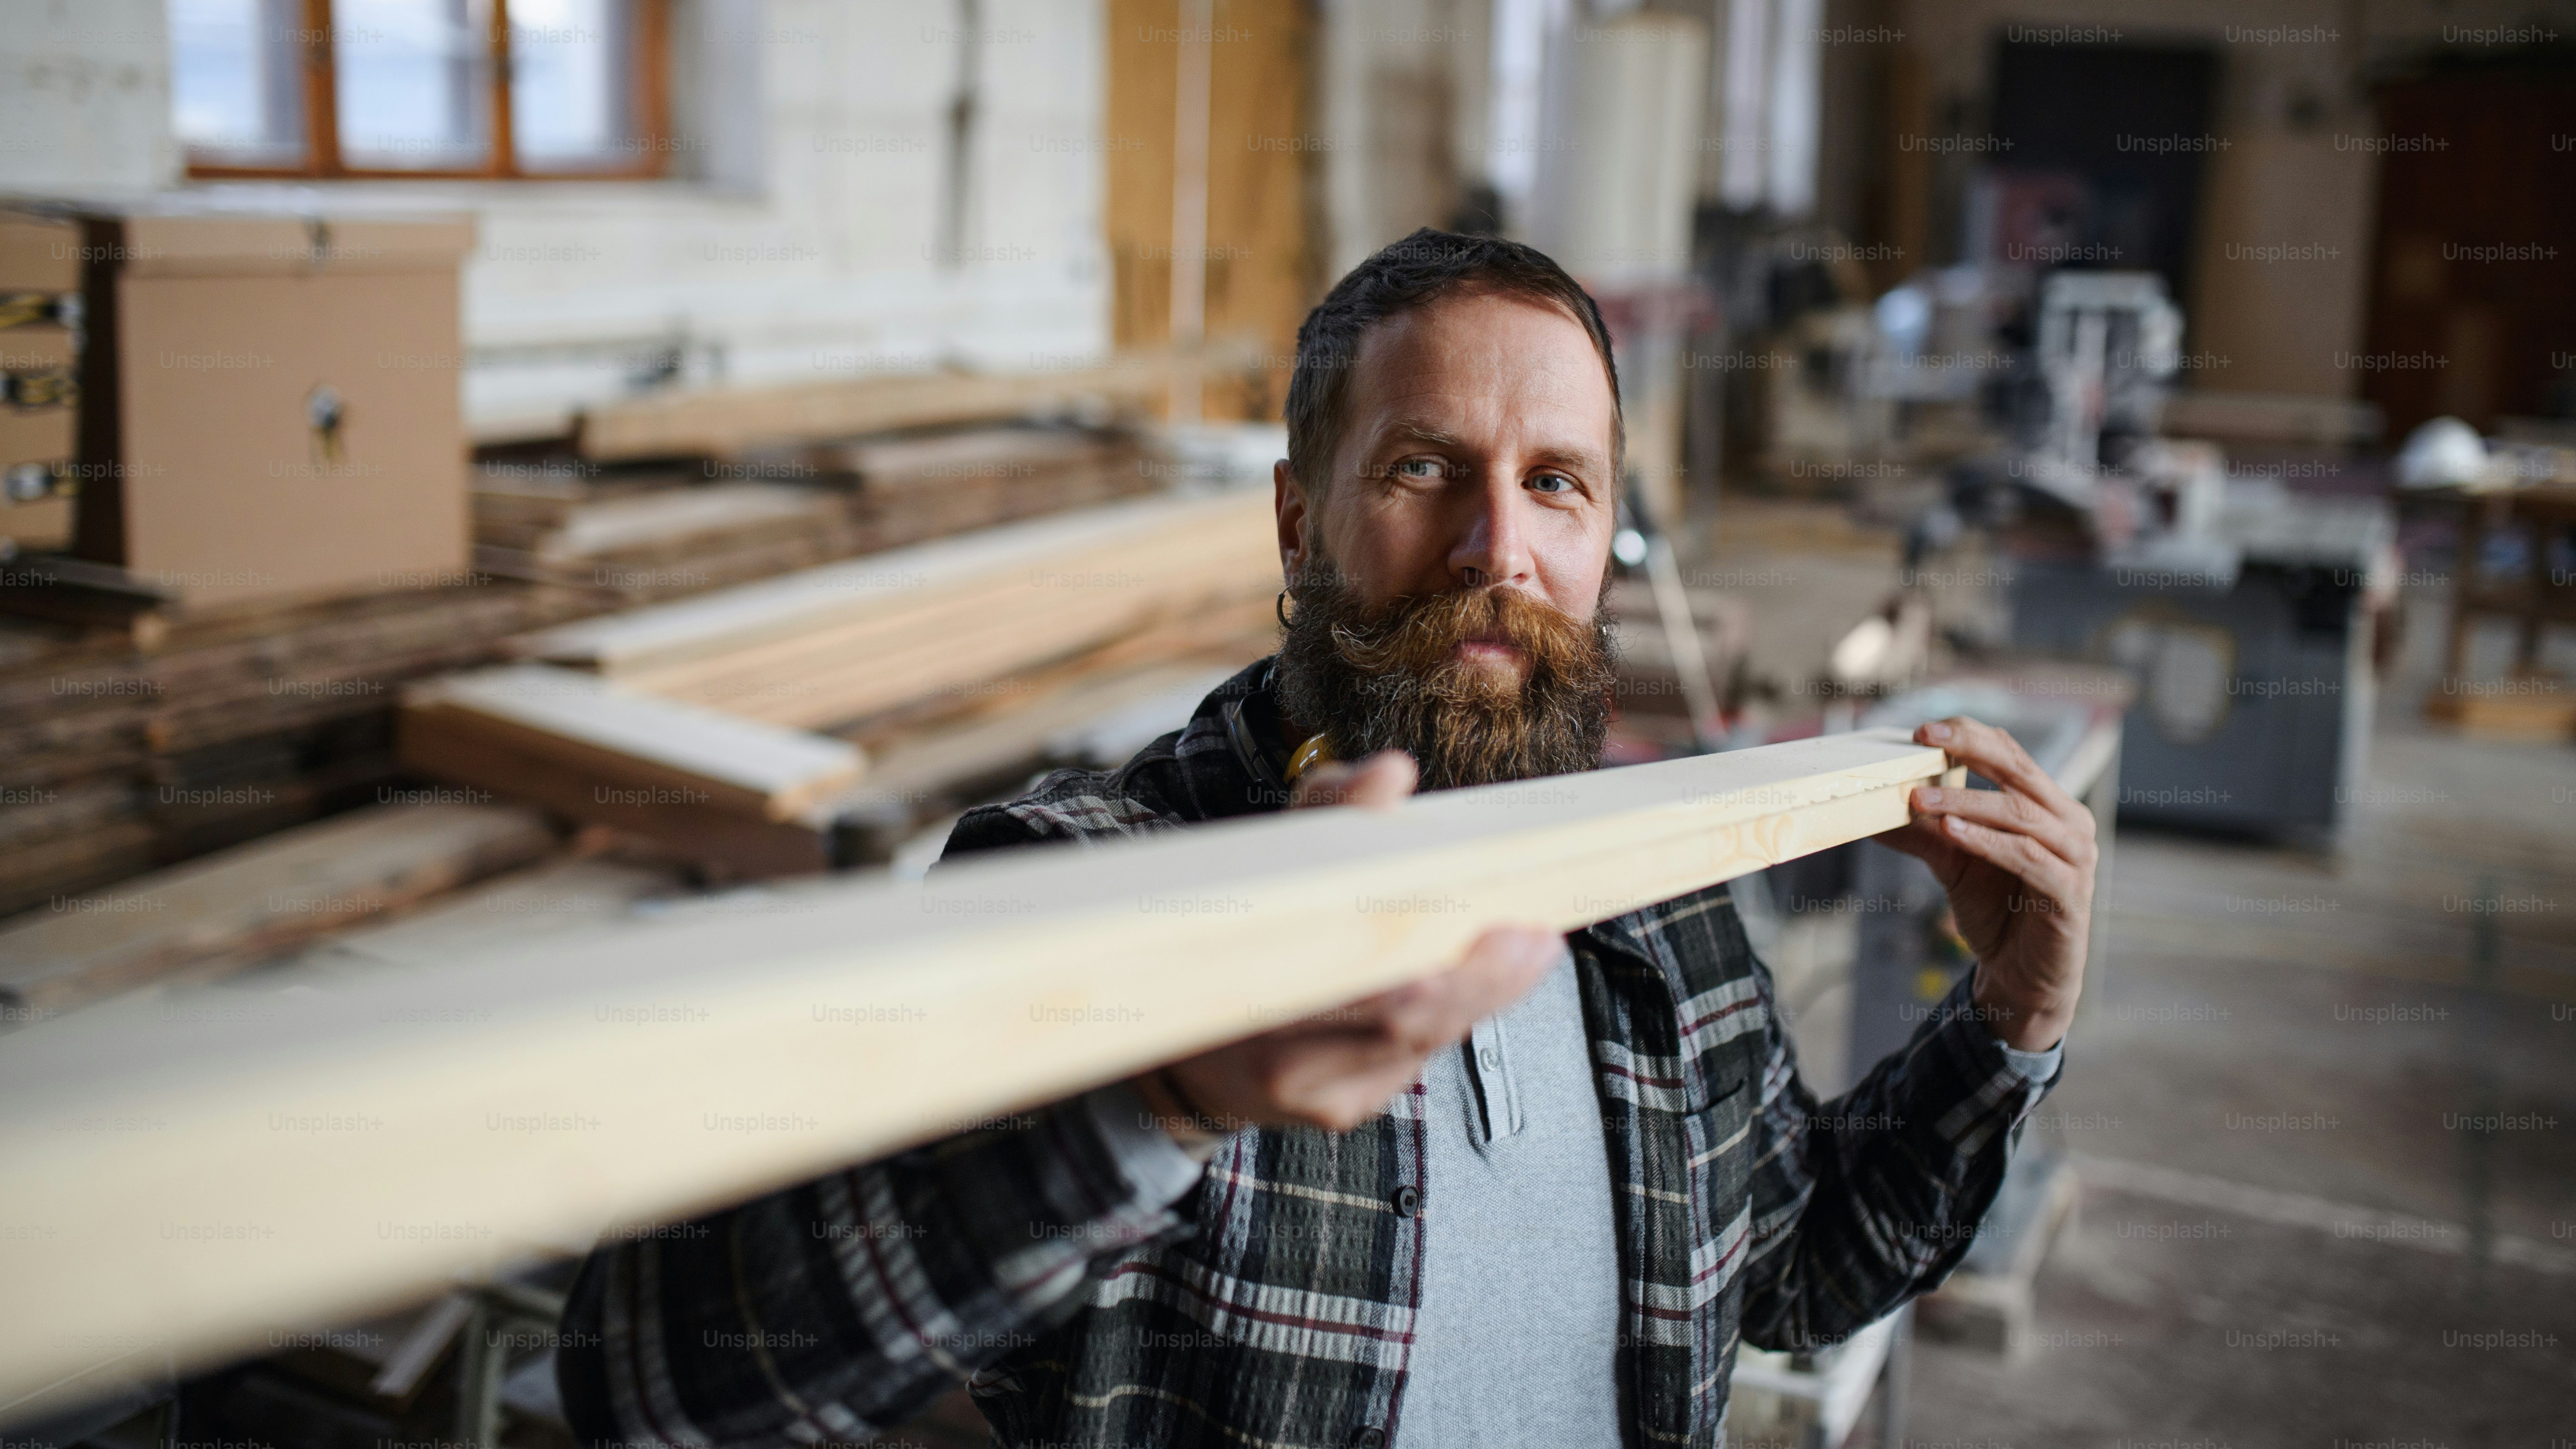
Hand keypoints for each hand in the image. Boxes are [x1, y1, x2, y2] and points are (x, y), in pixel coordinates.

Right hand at [1130, 750, 1560, 1136]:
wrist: (1185, 1050)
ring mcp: (1318, 1095)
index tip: (1519, 931)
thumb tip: (1392, 773)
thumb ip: (1330, 810)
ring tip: (1523, 951)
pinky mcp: (1340, 1113)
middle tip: (1536, 941)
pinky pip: (1410, 1064)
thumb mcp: (1268, 858)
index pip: (1385, 995)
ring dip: (1480, 997)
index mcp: (1262, 991)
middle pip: (1414, 1023)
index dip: (1461, 970)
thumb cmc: (1235, 936)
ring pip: (1421, 1045)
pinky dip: (1444, 1020)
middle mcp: (1287, 1062)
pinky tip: (1468, 985)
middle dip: (1488, 981)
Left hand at [1873, 718, 2096, 1051]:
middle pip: (2019, 771)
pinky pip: (2027, 858)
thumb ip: (1922, 832)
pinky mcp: (2070, 893)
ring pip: (2020, 814)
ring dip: (1967, 801)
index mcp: (2046, 805)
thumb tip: (1869, 807)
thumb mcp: (1952, 863)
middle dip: (1970, 749)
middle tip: (1924, 737)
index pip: (2010, 753)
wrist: (2021, 977)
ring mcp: (2075, 857)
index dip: (1969, 735)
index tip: (1921, 728)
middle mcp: (2068, 822)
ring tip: (1920, 797)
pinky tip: (1951, 831)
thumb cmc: (1996, 913)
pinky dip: (1987, 842)